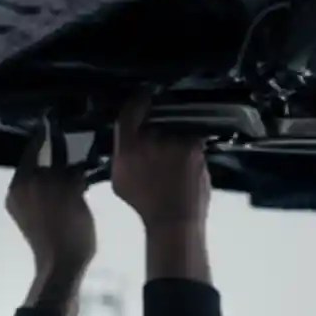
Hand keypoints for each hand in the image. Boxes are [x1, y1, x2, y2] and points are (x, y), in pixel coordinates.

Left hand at [7, 126, 95, 315]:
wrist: (62, 265)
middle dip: (57, 155)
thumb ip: (69, 173)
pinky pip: (42, 191)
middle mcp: (18, 189)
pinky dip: (56, 186)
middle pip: (38, 163)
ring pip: (42, 177)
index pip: (36, 148)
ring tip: (80, 167)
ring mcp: (22, 204)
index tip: (65, 124)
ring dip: (58, 171)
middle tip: (79, 147)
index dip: (50, 136)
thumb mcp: (73, 194)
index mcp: (25, 182)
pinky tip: (75, 187)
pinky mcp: (29, 216)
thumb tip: (74, 161)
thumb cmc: (70, 230)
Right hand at [111, 95, 210, 228]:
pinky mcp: (196, 149)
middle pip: (157, 119)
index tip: (144, 95)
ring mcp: (176, 143)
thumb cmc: (144, 203)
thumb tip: (129, 139)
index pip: (130, 113)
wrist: (175, 219)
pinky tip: (187, 158)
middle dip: (159, 124)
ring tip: (175, 154)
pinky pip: (192, 139)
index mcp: (129, 147)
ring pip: (176, 129)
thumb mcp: (120, 179)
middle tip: (161, 137)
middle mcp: (153, 140)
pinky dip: (189, 145)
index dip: (138, 100)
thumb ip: (122, 153)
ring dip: (176, 136)